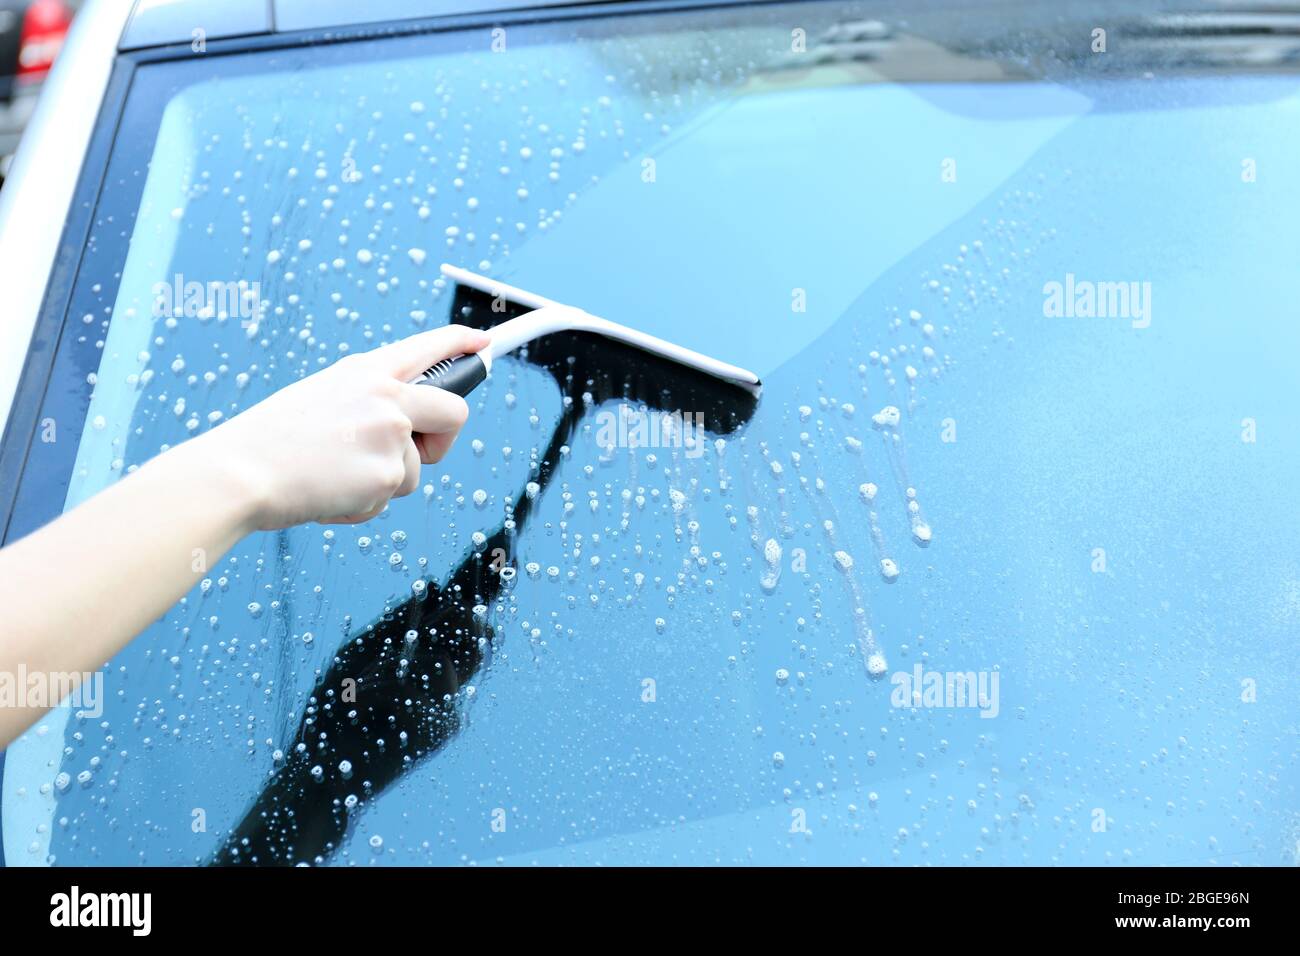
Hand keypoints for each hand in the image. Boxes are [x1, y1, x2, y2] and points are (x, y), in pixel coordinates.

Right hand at [194, 325, 489, 529]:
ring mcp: (390, 433)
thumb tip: (406, 421)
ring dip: (384, 481)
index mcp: (365, 371)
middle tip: (410, 451)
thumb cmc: (271, 441)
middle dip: (442, 438)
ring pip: (417, 469)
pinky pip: (392, 496)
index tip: (483, 343)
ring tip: (335, 474)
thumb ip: (368, 400)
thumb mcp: (322, 397)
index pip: (426, 347)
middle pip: (455, 412)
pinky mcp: (388, 473)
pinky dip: (364, 505)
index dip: (460, 343)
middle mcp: (385, 394)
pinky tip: (330, 492)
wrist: (240, 473)